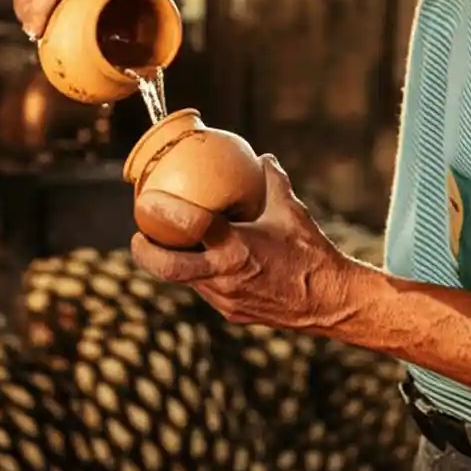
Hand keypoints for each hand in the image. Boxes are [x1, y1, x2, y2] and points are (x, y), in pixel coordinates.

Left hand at [130, 155, 356, 330]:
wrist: (331, 302)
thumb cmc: (312, 253)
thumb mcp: (292, 212)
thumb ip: (272, 181)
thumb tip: (262, 158)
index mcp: (237, 249)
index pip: (190, 229)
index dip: (163, 214)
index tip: (145, 201)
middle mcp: (226, 277)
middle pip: (168, 269)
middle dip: (146, 253)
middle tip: (139, 236)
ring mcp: (226, 300)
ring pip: (187, 280)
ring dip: (176, 263)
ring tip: (168, 244)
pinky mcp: (232, 313)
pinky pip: (207, 290)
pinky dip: (200, 275)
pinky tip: (204, 260)